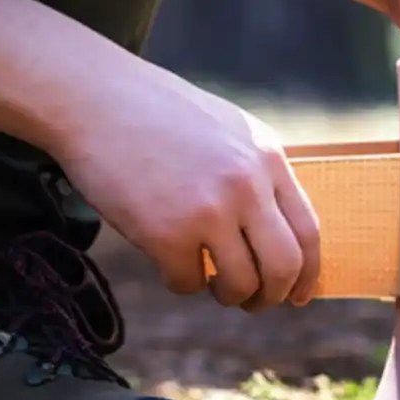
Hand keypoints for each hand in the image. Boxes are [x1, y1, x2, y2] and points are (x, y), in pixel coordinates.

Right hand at [55, 69, 320, 310]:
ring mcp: (208, 209)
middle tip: (254, 302)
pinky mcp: (166, 232)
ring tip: (212, 284)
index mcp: (267, 158)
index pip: (307, 231)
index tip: (298, 296)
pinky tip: (170, 264)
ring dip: (228, 295)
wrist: (92, 97)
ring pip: (241, 283)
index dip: (308, 273)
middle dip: (273, 295)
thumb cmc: (156, 112)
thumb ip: (257, 173)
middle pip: (284, 266)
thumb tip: (279, 231)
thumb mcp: (228, 129)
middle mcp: (247, 185)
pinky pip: (188, 282)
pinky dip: (182, 283)